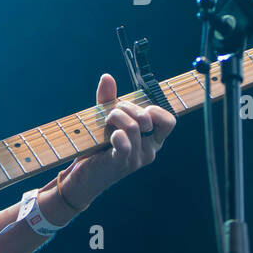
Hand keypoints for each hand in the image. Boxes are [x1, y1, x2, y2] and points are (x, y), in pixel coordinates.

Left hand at [58, 73, 175, 207]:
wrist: (83, 176)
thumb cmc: (98, 147)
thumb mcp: (106, 120)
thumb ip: (108, 99)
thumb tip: (107, 77)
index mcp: (152, 140)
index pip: (169, 120)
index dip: (153, 109)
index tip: (133, 108)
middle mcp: (149, 151)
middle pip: (148, 118)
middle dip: (127, 107)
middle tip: (111, 112)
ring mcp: (136, 159)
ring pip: (133, 126)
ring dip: (115, 116)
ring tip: (105, 122)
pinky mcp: (120, 163)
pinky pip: (124, 143)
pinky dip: (115, 133)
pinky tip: (108, 135)